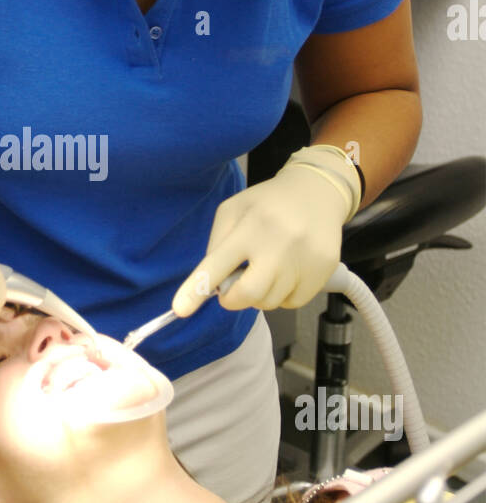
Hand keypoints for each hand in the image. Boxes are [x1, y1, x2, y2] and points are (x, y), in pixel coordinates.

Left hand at [171, 160, 351, 316]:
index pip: (217, 264)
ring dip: (261, 294)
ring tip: (267, 267)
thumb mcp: (233, 211)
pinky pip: (293, 302)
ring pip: (270, 302)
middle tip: (234, 288)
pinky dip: (284, 294)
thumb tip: (210, 285)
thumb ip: (217, 245)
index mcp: (248, 226)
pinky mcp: (323, 270)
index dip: (197, 289)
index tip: (180, 309)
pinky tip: (287, 271)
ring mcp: (304, 258)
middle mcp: (278, 243)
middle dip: (234, 299)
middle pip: (248, 294)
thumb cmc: (266, 204)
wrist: (318, 192)